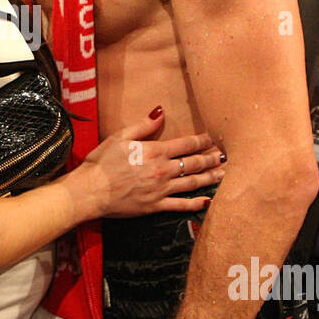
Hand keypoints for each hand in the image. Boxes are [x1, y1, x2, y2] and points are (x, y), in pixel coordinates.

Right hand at [76, 107, 224, 218]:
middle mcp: (163, 170)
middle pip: (195, 163)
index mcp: (155, 151)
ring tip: (224, 173)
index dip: (204, 140)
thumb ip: (143, 125)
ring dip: (211, 177)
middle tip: (228, 155)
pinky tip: (208, 201)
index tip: (215, 137)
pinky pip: (181, 206)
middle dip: (213, 158)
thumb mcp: (120, 137)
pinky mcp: (156, 206)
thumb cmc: (101, 163)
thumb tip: (160, 112)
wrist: (90, 191)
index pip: (187, 144)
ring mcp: (161, 190)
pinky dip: (196, 204)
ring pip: (193, 183)